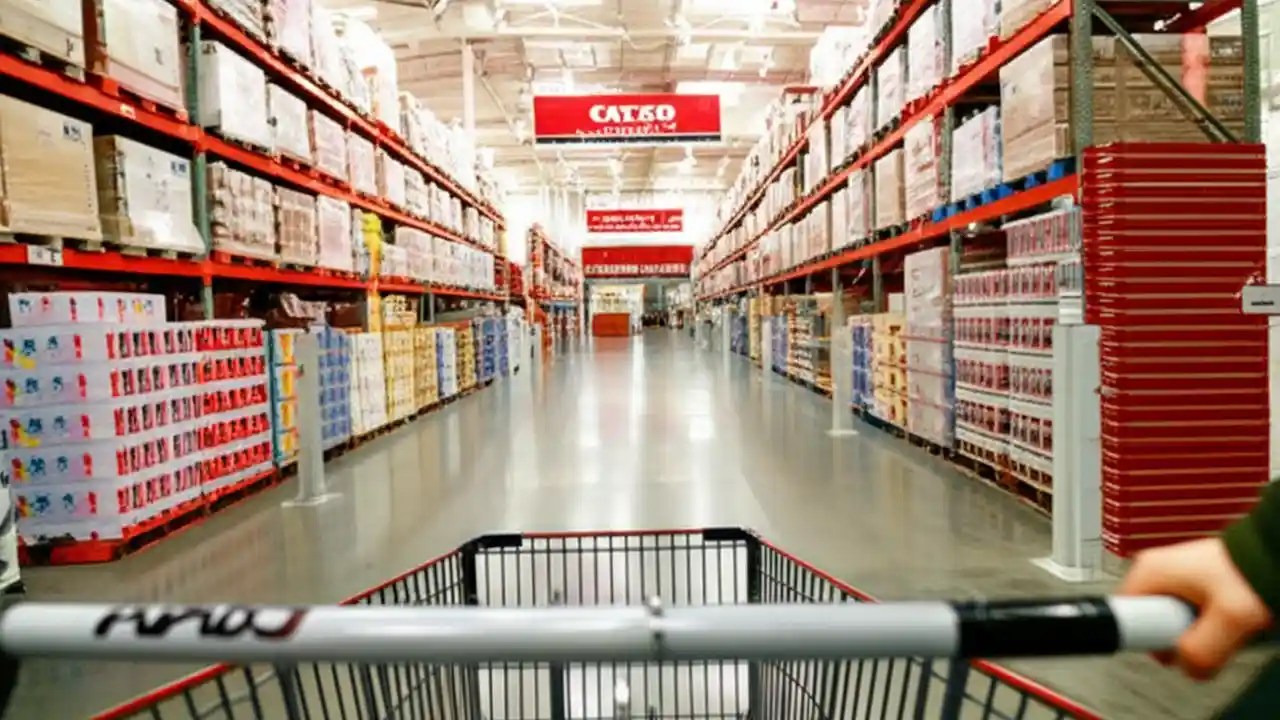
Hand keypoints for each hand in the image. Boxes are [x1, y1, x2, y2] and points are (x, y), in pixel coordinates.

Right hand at [1119, 537, 1272, 679]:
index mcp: (1147, 570)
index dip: (1149, 639)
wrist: (1272, 554)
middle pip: (1146, 621)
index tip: (1176, 639)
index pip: (1122, 617)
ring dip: (1193, 630)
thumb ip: (1200, 651)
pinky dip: (1203, 621)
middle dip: (1175, 636)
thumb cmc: (1250, 574)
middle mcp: (1152, 569)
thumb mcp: (1228, 620)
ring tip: (1218, 623)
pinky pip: (1183, 612)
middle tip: (1204, 631)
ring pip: (1168, 619)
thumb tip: (1187, 667)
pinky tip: (1221, 618)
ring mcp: (1170, 573)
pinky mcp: (1187, 580)